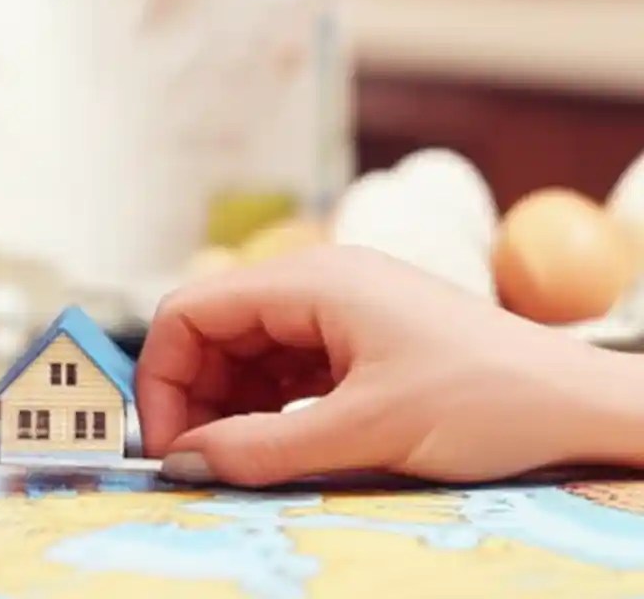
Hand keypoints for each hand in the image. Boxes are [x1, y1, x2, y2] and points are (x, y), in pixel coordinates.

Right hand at [137, 246, 642, 486]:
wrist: (581, 406)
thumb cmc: (489, 401)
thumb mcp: (365, 432)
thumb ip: (263, 448)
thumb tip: (183, 462)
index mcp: (312, 280)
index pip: (190, 310)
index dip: (160, 376)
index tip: (164, 443)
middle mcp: (317, 284)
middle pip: (212, 329)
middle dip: (190, 394)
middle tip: (195, 460)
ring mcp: (338, 310)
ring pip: (245, 351)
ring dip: (226, 404)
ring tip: (235, 457)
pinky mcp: (357, 340)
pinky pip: (283, 367)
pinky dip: (263, 405)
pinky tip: (272, 442)